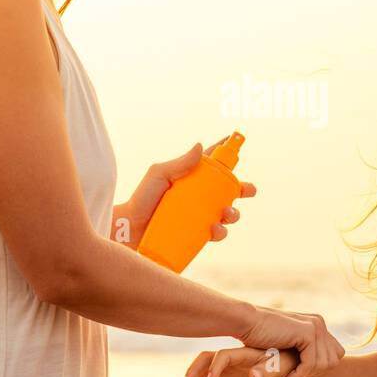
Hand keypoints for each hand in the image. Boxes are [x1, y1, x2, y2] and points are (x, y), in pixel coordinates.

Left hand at [111, 137, 256, 249]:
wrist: (129, 228)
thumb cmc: (142, 198)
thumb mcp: (159, 175)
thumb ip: (179, 163)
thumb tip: (200, 146)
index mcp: (191, 177)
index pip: (214, 162)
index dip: (228, 152)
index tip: (239, 141)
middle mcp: (199, 196)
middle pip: (228, 190)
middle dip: (243, 189)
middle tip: (248, 190)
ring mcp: (199, 216)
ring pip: (227, 213)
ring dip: (234, 213)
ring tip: (226, 213)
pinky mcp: (197, 234)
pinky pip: (216, 234)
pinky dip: (220, 232)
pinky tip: (215, 229)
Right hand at [177, 346, 299, 376]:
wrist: (290, 369)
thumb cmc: (288, 365)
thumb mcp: (281, 368)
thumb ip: (268, 370)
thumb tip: (254, 376)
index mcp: (243, 353)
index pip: (223, 355)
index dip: (215, 366)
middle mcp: (232, 360)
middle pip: (207, 360)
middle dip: (194, 372)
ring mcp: (229, 370)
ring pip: (205, 374)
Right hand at [238, 306, 343, 376]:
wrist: (245, 324)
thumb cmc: (261, 338)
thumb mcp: (288, 345)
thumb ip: (305, 351)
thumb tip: (329, 363)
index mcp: (317, 324)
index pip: (335, 355)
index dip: (318, 369)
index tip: (298, 374)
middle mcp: (319, 323)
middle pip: (333, 361)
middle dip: (313, 374)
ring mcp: (315, 326)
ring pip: (324, 365)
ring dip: (304, 376)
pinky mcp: (307, 332)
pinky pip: (310, 364)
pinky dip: (298, 376)